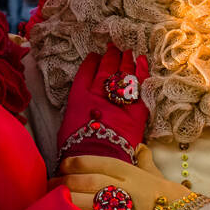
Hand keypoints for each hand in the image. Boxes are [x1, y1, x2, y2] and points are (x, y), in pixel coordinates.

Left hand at [51, 146, 192, 209]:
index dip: (78, 162)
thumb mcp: (168, 182)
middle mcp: (130, 190)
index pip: (101, 163)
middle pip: (88, 181)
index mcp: (139, 175)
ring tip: (52, 204)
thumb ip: (149, 166)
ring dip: (66, 202)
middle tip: (50, 186)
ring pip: (87, 202)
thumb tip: (140, 147)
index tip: (63, 164)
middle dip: (65, 182)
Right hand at [56, 45, 149, 163]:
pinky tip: (142, 61)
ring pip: (122, 74)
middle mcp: (97, 94)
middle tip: (114, 47)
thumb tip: (82, 110)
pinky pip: (139, 86)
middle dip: (110, 57)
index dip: (91, 62)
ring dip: (125, 61)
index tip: (95, 56)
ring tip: (127, 52)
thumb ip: (76, 113)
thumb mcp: (67, 127)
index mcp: (78, 98)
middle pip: (105, 69)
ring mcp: (117, 100)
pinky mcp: (135, 110)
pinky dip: (141, 72)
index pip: (85, 72)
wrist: (95, 162)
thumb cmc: (76, 150)